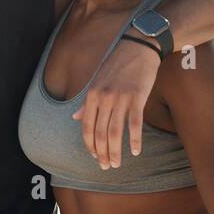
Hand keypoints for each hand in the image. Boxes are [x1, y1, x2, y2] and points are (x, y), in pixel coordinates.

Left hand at [71, 34, 161, 168]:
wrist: (139, 46)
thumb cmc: (118, 65)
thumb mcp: (97, 81)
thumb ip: (87, 102)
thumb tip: (75, 117)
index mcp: (92, 95)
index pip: (87, 127)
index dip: (90, 145)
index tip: (94, 157)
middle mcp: (103, 98)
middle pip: (100, 134)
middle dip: (102, 153)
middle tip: (106, 167)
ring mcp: (120, 98)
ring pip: (115, 133)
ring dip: (115, 152)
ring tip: (117, 164)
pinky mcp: (137, 97)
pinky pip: (135, 124)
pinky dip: (135, 140)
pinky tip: (136, 151)